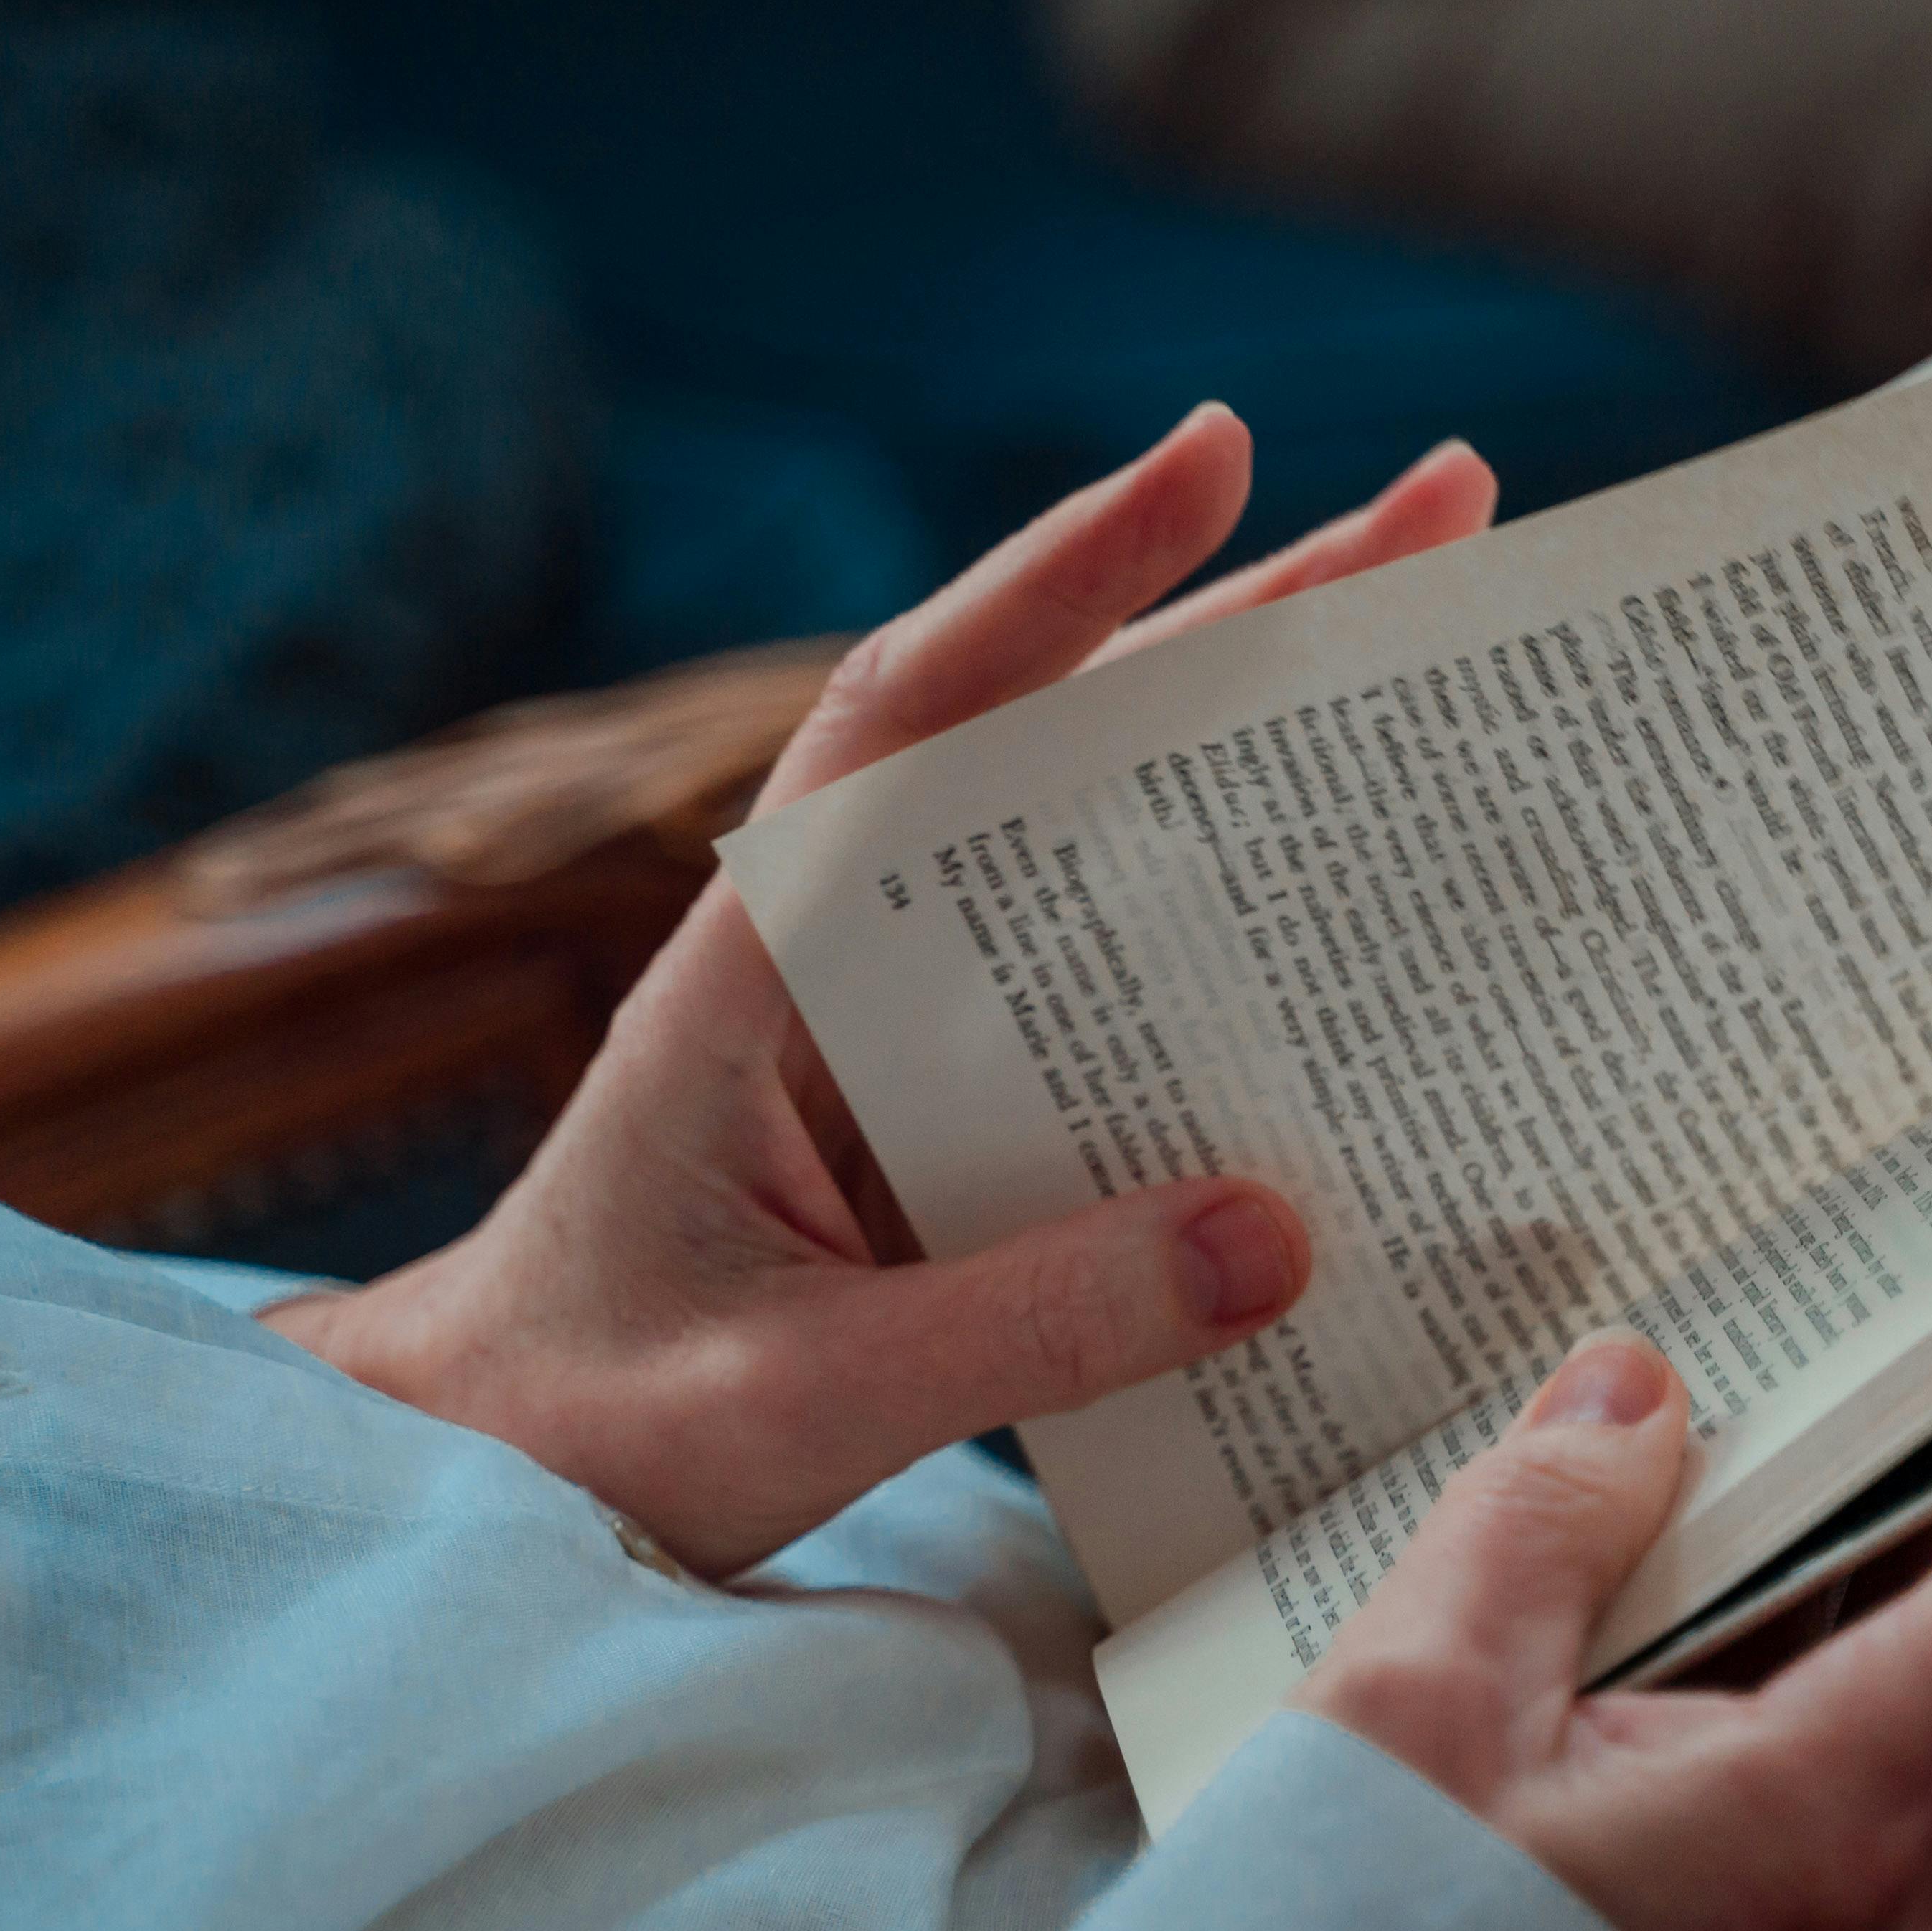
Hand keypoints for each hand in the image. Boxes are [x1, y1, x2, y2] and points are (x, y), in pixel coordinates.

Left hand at [269, 407, 1500, 1575]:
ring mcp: (906, 1022)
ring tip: (1444, 655)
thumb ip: (1026, 1332)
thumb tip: (1278, 1240)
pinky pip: (1118, 998)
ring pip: (1099, 844)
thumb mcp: (798, 1400)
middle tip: (1441, 506)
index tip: (1212, 454)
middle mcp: (841, 951)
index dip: (1058, 578)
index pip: (908, 712)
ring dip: (1263, 754)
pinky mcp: (960, 1105)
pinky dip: (1241, 942)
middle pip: (1052, 732)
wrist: (487, 1476)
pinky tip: (1370, 928)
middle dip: (1243, 614)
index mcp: (757, 968)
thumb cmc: (591, 1424)